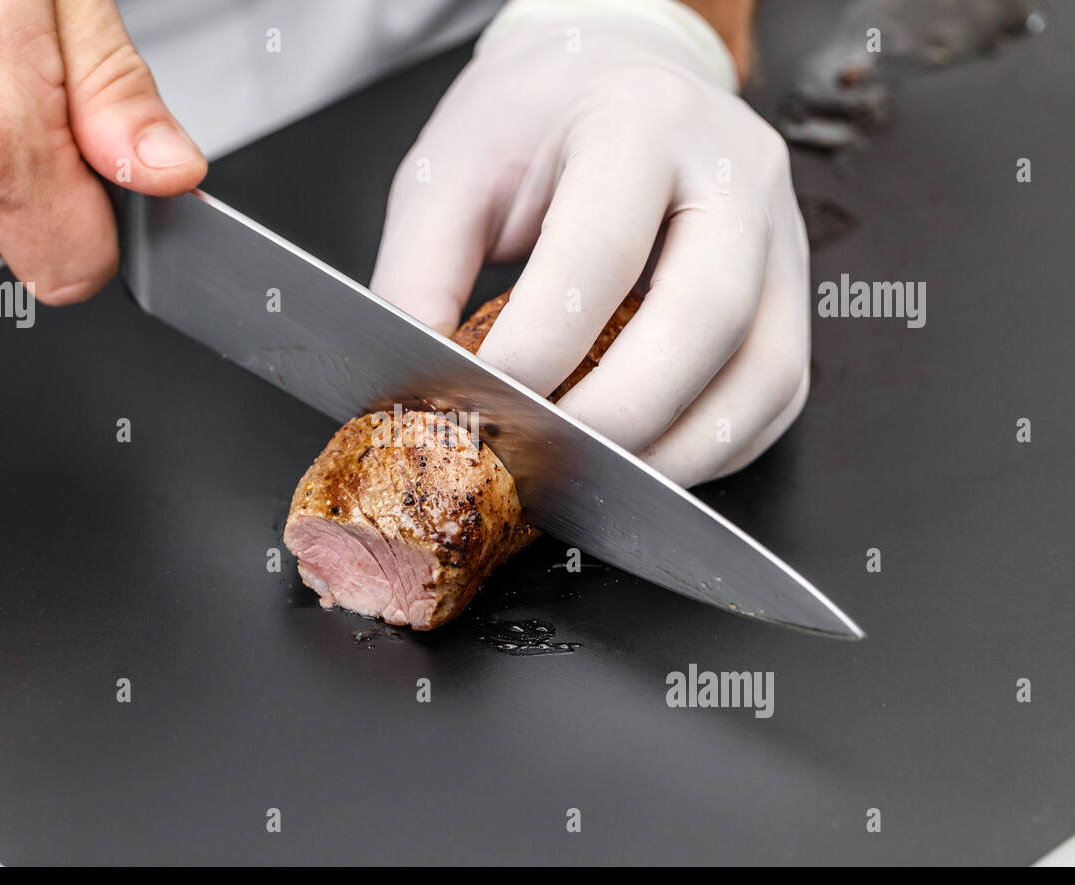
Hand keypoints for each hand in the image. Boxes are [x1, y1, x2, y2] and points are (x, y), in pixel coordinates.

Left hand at [371, 0, 809, 486]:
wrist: (611, 77)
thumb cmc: (530, 122)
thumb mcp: (448, 172)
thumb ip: (420, 275)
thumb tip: (422, 389)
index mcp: (639, 118)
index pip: (600, 252)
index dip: (540, 349)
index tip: (486, 404)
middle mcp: (732, 170)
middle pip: (705, 319)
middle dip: (619, 417)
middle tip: (547, 460)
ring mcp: (778, 234)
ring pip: (762, 374)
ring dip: (677, 452)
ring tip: (596, 480)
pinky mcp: (791, 292)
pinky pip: (774, 394)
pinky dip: (713, 447)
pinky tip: (648, 459)